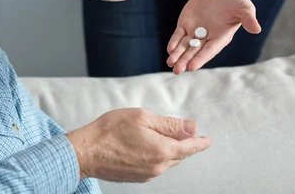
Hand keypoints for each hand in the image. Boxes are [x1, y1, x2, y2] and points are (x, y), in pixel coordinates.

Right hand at [66, 108, 211, 182]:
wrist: (86, 152)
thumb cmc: (110, 131)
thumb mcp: (142, 118)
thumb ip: (169, 124)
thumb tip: (192, 128)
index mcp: (163, 150)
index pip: (190, 147)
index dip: (200, 142)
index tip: (208, 140)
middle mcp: (158, 166)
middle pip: (178, 154)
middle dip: (183, 144)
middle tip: (184, 133)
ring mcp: (147, 174)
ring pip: (166, 160)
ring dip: (167, 149)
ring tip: (160, 137)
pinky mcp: (137, 177)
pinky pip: (154, 165)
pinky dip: (156, 155)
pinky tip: (145, 146)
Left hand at [166, 0, 261, 73]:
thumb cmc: (235, 0)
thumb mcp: (244, 7)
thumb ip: (248, 18)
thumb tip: (257, 29)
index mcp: (221, 38)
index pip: (209, 50)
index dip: (200, 58)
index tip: (192, 67)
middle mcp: (207, 38)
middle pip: (194, 52)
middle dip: (185, 61)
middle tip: (177, 70)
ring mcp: (195, 32)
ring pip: (184, 46)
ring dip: (177, 55)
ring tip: (170, 63)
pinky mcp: (186, 24)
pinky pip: (178, 35)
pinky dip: (174, 42)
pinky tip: (169, 50)